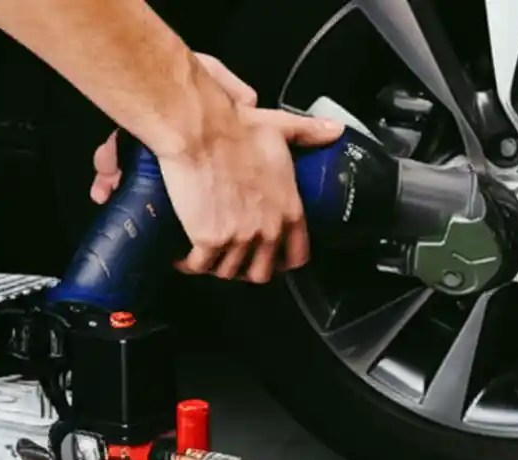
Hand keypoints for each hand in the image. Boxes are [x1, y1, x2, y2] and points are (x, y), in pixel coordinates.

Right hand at [88, 57, 343, 283]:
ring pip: (227, 272)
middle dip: (245, 269)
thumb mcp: (281, 128)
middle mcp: (267, 230)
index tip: (269, 257)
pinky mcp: (208, 240)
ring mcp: (238, 238)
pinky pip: (199, 266)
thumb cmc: (238, 128)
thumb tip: (334, 130)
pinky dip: (189, 265)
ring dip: (216, 266)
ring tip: (206, 257)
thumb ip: (309, 133)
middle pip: (260, 273)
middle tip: (232, 258)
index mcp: (289, 209)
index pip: (296, 255)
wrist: (201, 132)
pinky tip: (183, 258)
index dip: (282, 260)